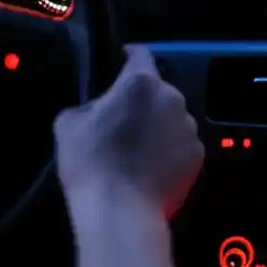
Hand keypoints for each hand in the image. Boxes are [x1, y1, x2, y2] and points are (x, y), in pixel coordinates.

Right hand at [54, 45, 203, 222]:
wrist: (121, 212)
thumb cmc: (91, 163)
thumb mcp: (69, 124)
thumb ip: (88, 105)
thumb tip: (98, 108)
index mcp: (141, 83)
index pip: (140, 55)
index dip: (130, 54)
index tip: (124, 56)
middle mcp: (172, 99)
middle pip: (157, 90)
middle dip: (141, 100)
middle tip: (121, 120)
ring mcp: (189, 128)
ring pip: (171, 118)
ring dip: (157, 125)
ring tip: (136, 149)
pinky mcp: (198, 155)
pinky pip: (181, 144)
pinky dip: (169, 149)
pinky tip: (151, 167)